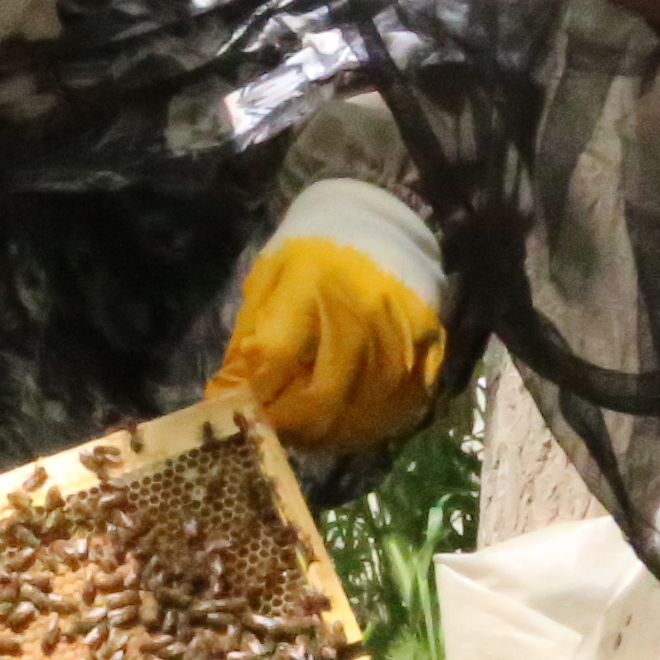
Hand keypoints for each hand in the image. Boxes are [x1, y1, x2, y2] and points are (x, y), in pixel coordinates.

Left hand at [209, 233, 447, 453]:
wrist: (382, 226)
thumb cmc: (312, 256)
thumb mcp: (268, 283)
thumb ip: (250, 341)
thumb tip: (227, 398)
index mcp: (314, 284)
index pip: (277, 361)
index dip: (255, 399)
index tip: (242, 414)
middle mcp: (365, 312)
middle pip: (324, 400)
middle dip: (289, 427)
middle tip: (273, 430)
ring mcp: (404, 335)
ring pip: (362, 415)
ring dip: (326, 433)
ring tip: (304, 428)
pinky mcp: (432, 352)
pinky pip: (399, 410)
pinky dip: (366, 426)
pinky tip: (344, 422)